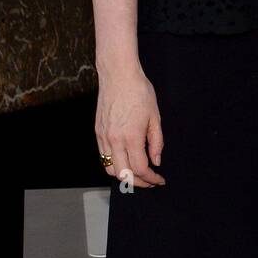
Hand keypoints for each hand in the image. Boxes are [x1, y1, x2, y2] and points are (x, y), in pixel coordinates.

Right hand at [95, 66, 165, 189]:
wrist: (118, 75)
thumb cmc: (139, 91)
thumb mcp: (155, 115)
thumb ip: (156, 141)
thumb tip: (156, 161)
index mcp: (130, 137)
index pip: (140, 168)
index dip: (151, 178)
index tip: (159, 179)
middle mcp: (114, 140)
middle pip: (123, 175)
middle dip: (138, 182)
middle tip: (150, 181)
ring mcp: (103, 137)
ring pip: (110, 169)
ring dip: (124, 176)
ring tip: (138, 173)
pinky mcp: (98, 132)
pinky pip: (103, 157)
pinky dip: (114, 164)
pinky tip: (125, 160)